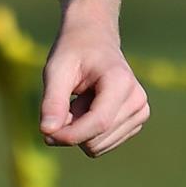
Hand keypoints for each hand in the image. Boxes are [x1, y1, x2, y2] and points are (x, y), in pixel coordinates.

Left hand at [39, 16, 147, 156]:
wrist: (94, 39)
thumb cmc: (73, 52)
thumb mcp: (56, 70)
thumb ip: (52, 101)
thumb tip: (47, 132)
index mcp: (121, 82)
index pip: (99, 123)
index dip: (70, 134)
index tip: (45, 133)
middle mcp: (137, 100)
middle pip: (96, 140)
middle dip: (71, 129)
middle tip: (66, 100)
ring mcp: (140, 113)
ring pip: (97, 147)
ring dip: (78, 129)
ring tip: (79, 100)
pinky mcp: (135, 123)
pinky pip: (101, 145)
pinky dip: (87, 132)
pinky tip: (88, 107)